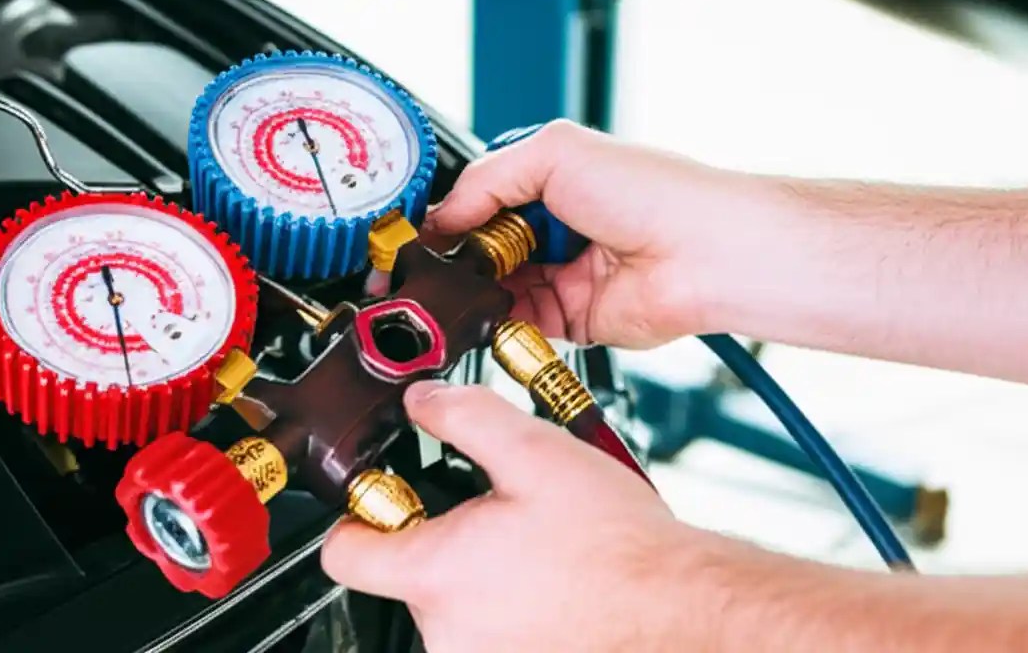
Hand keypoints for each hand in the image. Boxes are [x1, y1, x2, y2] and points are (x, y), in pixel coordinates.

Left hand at [321, 382, 722, 651]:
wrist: (685, 611)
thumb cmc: (621, 548)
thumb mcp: (536, 452)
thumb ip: (465, 415)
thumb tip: (424, 398)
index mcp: (435, 574)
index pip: (342, 551)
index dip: (359, 514)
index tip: (385, 496)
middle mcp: (446, 632)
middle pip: (408, 573)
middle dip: (445, 536)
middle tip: (498, 511)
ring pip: (455, 602)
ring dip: (484, 572)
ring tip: (537, 546)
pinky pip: (491, 629)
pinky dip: (512, 603)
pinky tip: (553, 579)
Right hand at [427, 119, 767, 348]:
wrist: (704, 253)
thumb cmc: (654, 192)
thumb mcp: (554, 153)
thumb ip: (486, 179)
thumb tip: (440, 216)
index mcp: (553, 178)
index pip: (481, 197)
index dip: (449, 214)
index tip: (417, 231)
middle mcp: (558, 227)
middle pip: (483, 246)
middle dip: (456, 255)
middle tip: (425, 264)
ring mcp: (565, 274)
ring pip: (496, 288)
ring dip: (473, 290)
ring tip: (453, 287)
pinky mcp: (574, 318)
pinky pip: (520, 322)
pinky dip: (498, 320)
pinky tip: (484, 310)